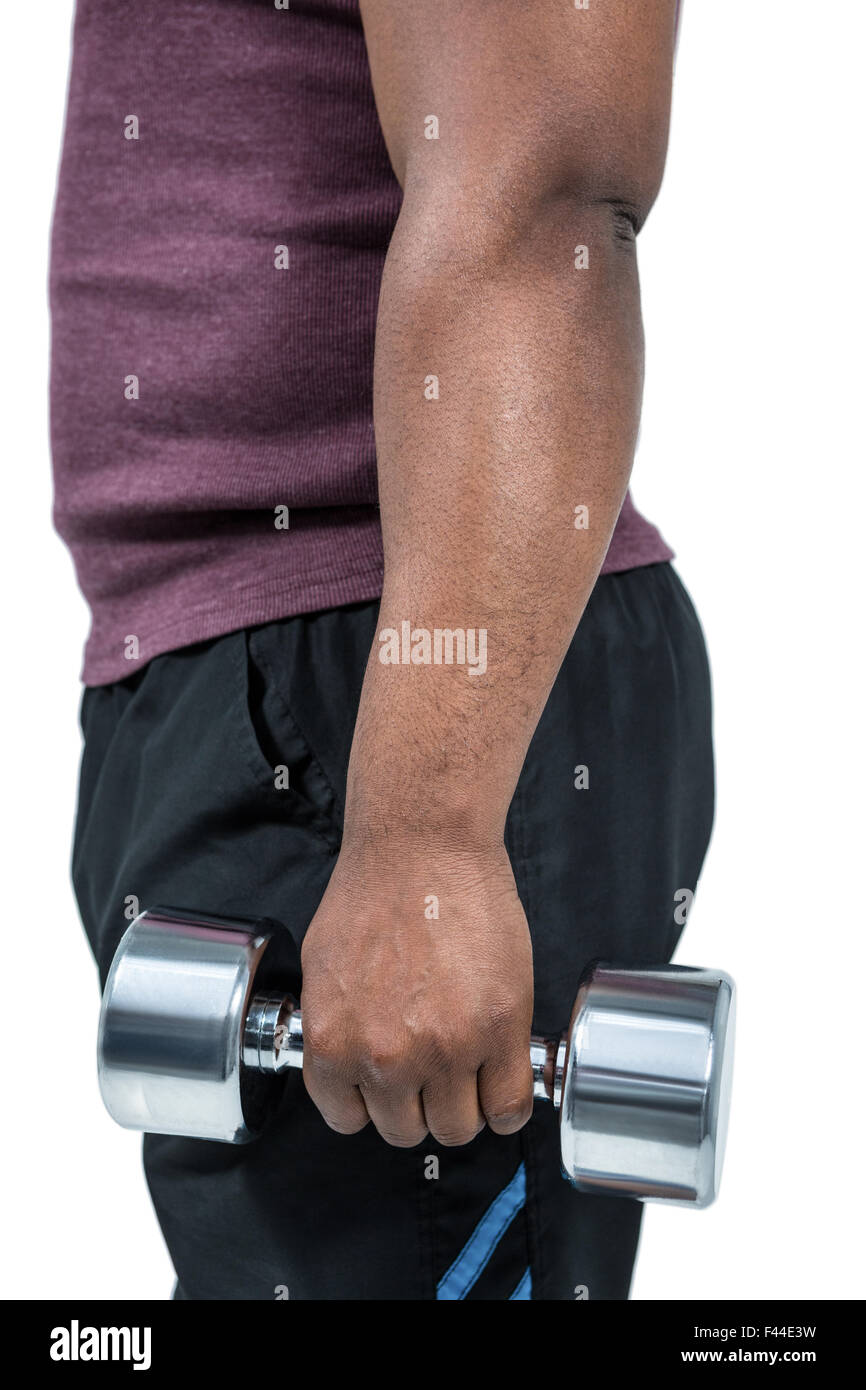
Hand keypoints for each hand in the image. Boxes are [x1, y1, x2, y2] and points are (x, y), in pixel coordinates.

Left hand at [299, 835, 533, 1147]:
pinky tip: (503, 1077)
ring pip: (458, 1127)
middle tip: (431, 1068)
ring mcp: (448, 1048)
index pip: (349, 1119)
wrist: (423, 844)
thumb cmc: (376, 890)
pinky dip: (508, 1106)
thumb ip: (338, 1029)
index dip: (372, 1101)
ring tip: (468, 1067)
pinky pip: (509, 1108)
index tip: (388, 1087)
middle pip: (406, 1130)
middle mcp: (387, 1056)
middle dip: (418, 1102)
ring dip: (463, 1104)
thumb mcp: (327, 970)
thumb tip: (350, 1066)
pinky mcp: (499, 1029)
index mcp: (335, 1042)